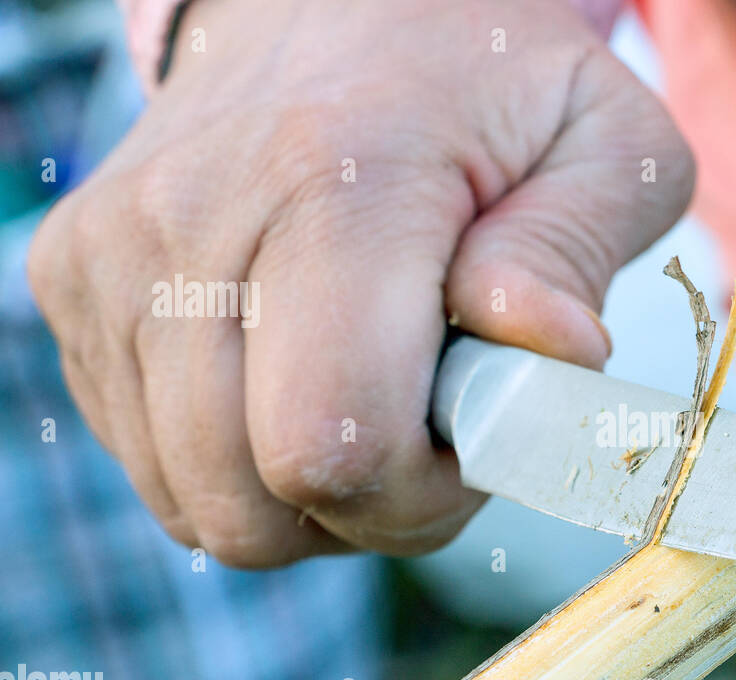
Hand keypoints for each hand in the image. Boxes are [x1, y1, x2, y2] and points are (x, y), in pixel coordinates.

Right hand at [27, 0, 692, 565]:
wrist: (335, 3)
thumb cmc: (489, 84)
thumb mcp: (599, 142)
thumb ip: (576, 254)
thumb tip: (549, 352)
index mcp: (333, 184)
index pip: (329, 445)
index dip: (422, 493)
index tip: (479, 435)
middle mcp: (188, 219)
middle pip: (250, 503)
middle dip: (368, 509)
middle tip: (434, 429)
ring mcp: (109, 257)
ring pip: (196, 503)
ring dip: (304, 499)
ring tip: (372, 400)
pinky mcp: (74, 283)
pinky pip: (156, 464)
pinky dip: (240, 466)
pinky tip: (299, 384)